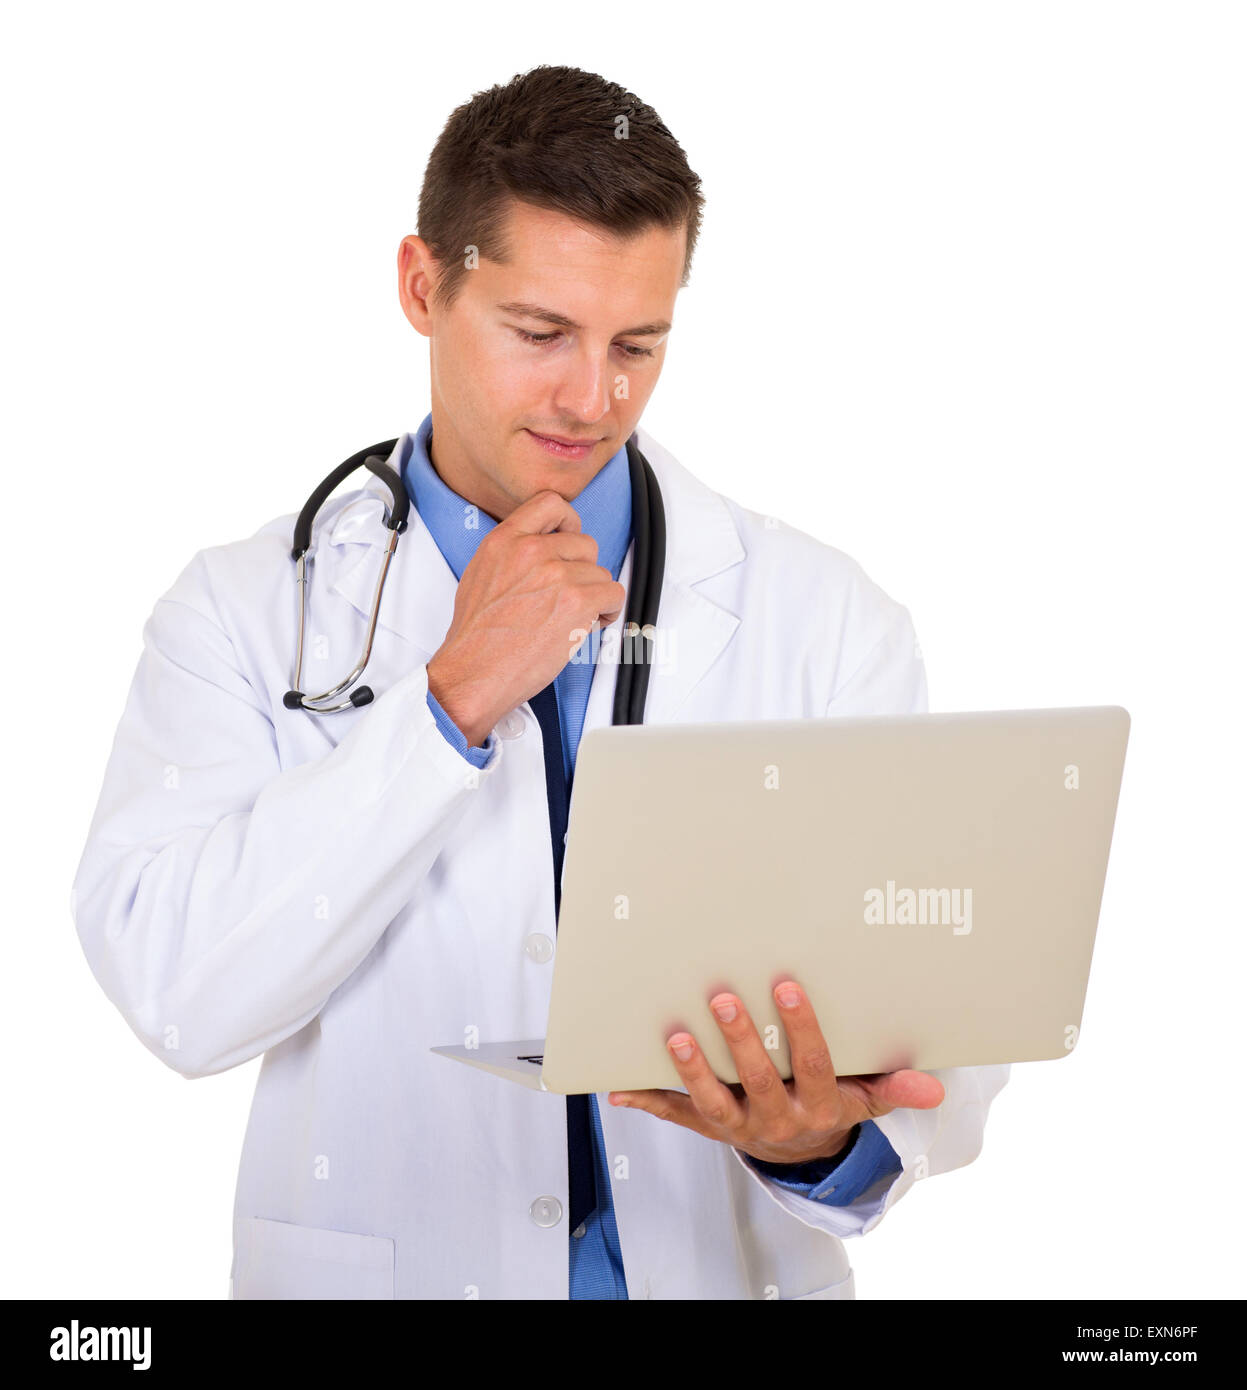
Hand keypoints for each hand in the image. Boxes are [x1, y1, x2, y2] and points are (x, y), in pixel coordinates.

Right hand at [427, 490, 624, 745]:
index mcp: (504, 540)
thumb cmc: (475, 637)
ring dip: (594, 596)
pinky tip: (590, 624)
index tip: (570, 540)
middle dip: (583, 571)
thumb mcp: (480, 574)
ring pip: (600, 572)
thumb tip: (542, 549)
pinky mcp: (577, 601)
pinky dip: (609, 610)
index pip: (550, 503)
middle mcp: (531, 551)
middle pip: (584, 544)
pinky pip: (614, 594)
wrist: (473, 673)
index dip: (569, 522)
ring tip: (574, 617)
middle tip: (570, 595)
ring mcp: (556, 574)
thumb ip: (511, 553)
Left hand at [607, 980, 944, 1165]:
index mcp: (816, 1107)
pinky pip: (676, 1116)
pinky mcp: (707, 1126)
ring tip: (676, 1037)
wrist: (799, 1151)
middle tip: (723, 998)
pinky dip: (647, 1101)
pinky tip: (619, 1086)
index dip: (801, 1030)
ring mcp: (738, 1125)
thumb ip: (891, 1088)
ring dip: (693, 1071)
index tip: (787, 987)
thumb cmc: (829, 1104)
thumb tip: (932, 1087)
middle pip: (757, 1081)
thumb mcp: (864, 1099)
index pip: (811, 1066)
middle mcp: (775, 1120)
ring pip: (712, 1103)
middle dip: (740, 1042)